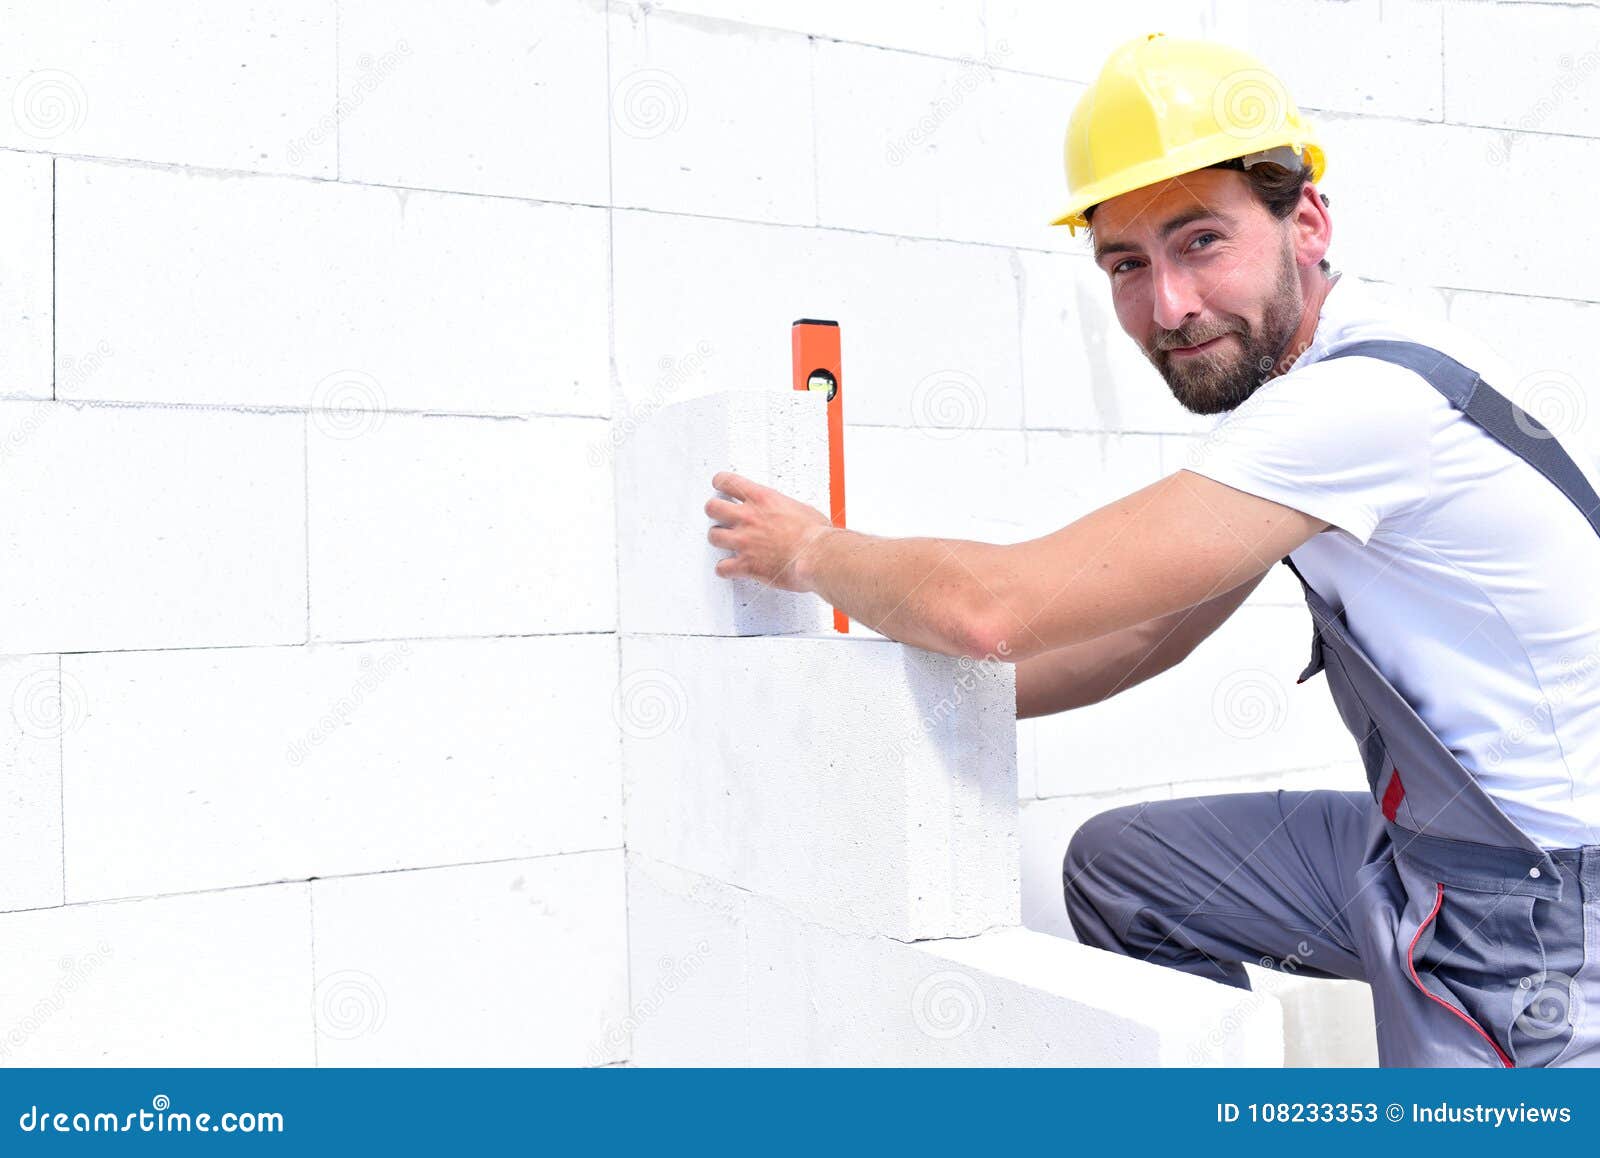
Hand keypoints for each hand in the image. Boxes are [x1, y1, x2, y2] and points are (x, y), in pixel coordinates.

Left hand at [705, 471, 833, 593]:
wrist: (817, 555)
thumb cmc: (815, 534)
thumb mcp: (802, 509)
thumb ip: (787, 509)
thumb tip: (792, 515)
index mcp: (762, 499)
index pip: (728, 482)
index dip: (720, 482)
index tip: (719, 485)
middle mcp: (748, 517)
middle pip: (713, 508)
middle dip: (714, 511)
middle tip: (719, 515)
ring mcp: (744, 541)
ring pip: (713, 536)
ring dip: (718, 539)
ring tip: (724, 542)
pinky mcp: (746, 564)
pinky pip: (722, 567)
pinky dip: (724, 569)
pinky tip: (730, 569)